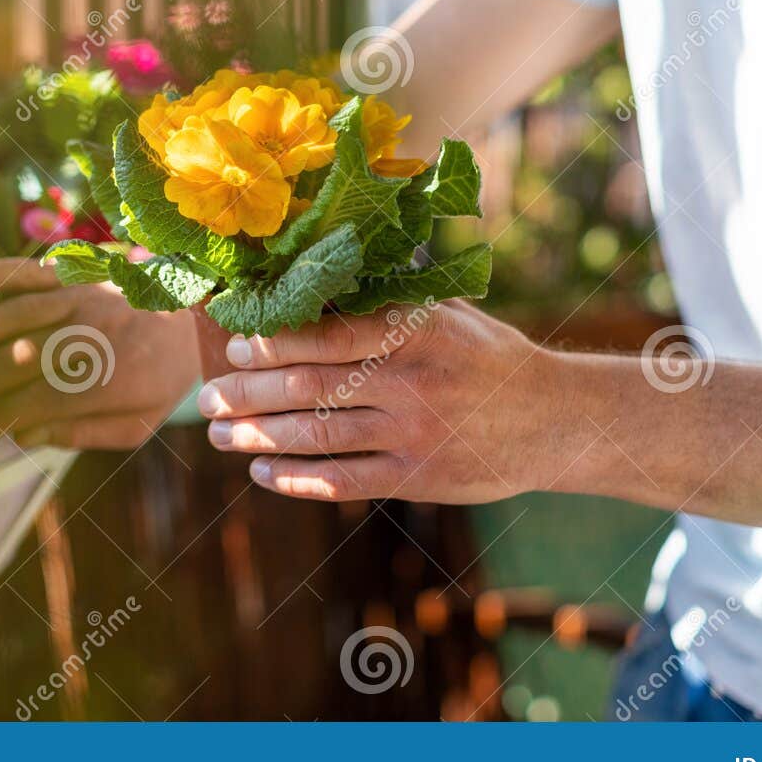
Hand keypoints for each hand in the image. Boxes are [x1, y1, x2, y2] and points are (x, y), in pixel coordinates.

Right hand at [0, 257, 198, 449]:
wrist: (199, 319)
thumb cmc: (162, 380)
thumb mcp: (136, 425)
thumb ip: (80, 434)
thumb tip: (20, 437)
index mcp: (110, 381)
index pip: (36, 402)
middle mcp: (94, 335)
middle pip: (19, 360)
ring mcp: (86, 296)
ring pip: (20, 313)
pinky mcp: (82, 270)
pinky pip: (35, 269)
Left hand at [197, 299, 562, 502]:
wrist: (554, 418)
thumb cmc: (485, 352)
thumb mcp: (443, 311)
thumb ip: (381, 300)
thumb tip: (305, 280)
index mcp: (413, 329)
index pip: (325, 335)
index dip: (270, 342)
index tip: (233, 345)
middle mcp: (410, 381)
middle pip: (308, 388)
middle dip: (247, 393)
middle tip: (207, 396)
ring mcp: (413, 434)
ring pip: (316, 436)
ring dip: (257, 435)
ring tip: (219, 432)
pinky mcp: (417, 478)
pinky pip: (341, 481)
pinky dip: (294, 477)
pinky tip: (261, 469)